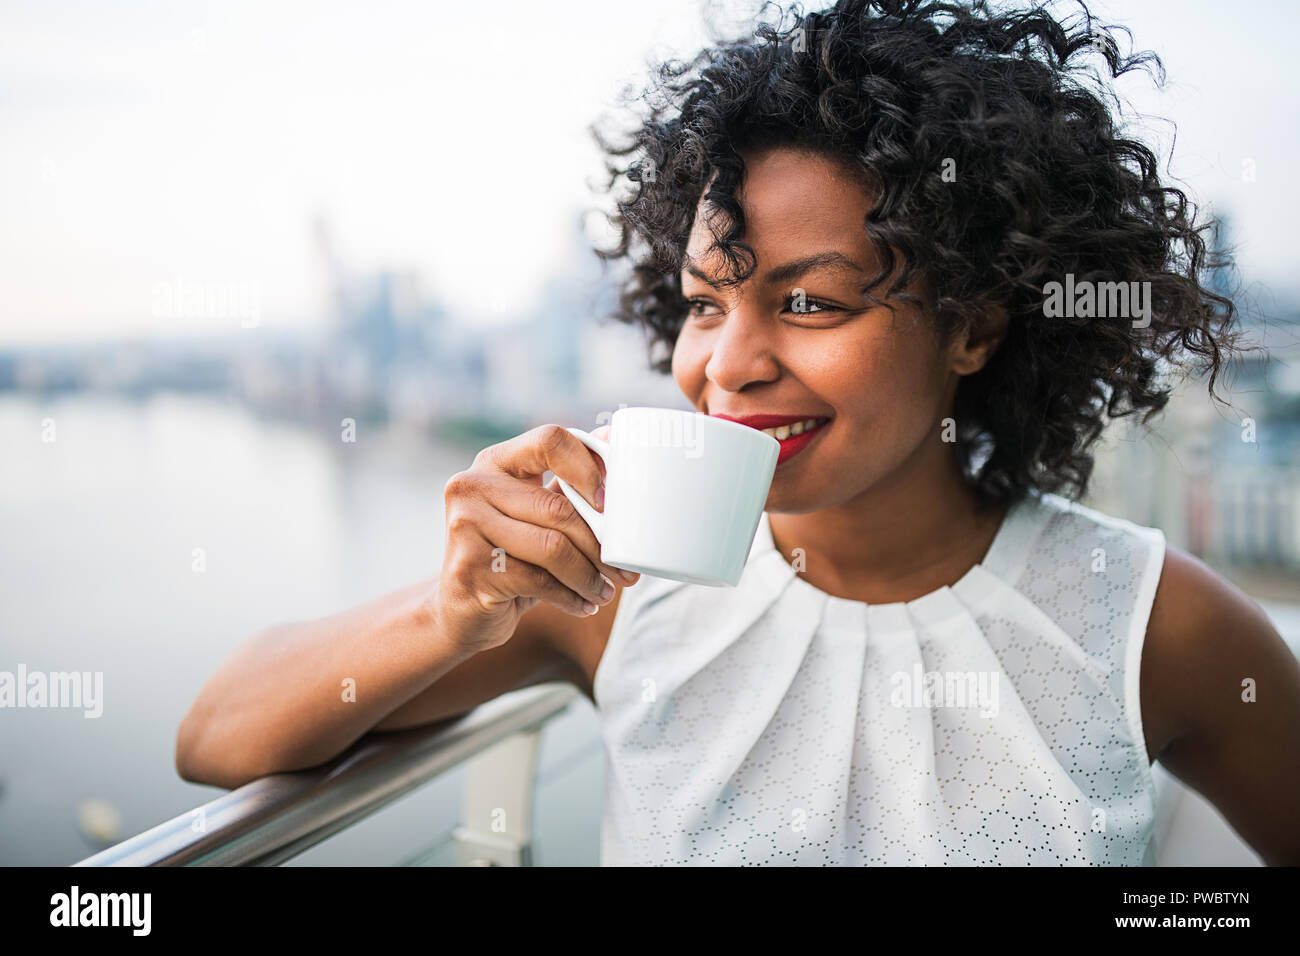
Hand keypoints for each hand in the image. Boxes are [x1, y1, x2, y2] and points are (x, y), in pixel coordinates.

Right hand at [436, 423, 638, 652]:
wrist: (460, 609)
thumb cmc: (511, 555)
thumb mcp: (537, 514)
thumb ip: (568, 481)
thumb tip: (616, 437)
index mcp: (495, 461)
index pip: (550, 441)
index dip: (588, 469)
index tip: (610, 504)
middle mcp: (473, 485)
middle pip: (557, 508)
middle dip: (600, 545)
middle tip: (625, 570)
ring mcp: (465, 525)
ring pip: (552, 548)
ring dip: (589, 576)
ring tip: (606, 591)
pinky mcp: (469, 567)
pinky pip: (538, 581)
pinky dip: (570, 596)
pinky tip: (583, 604)